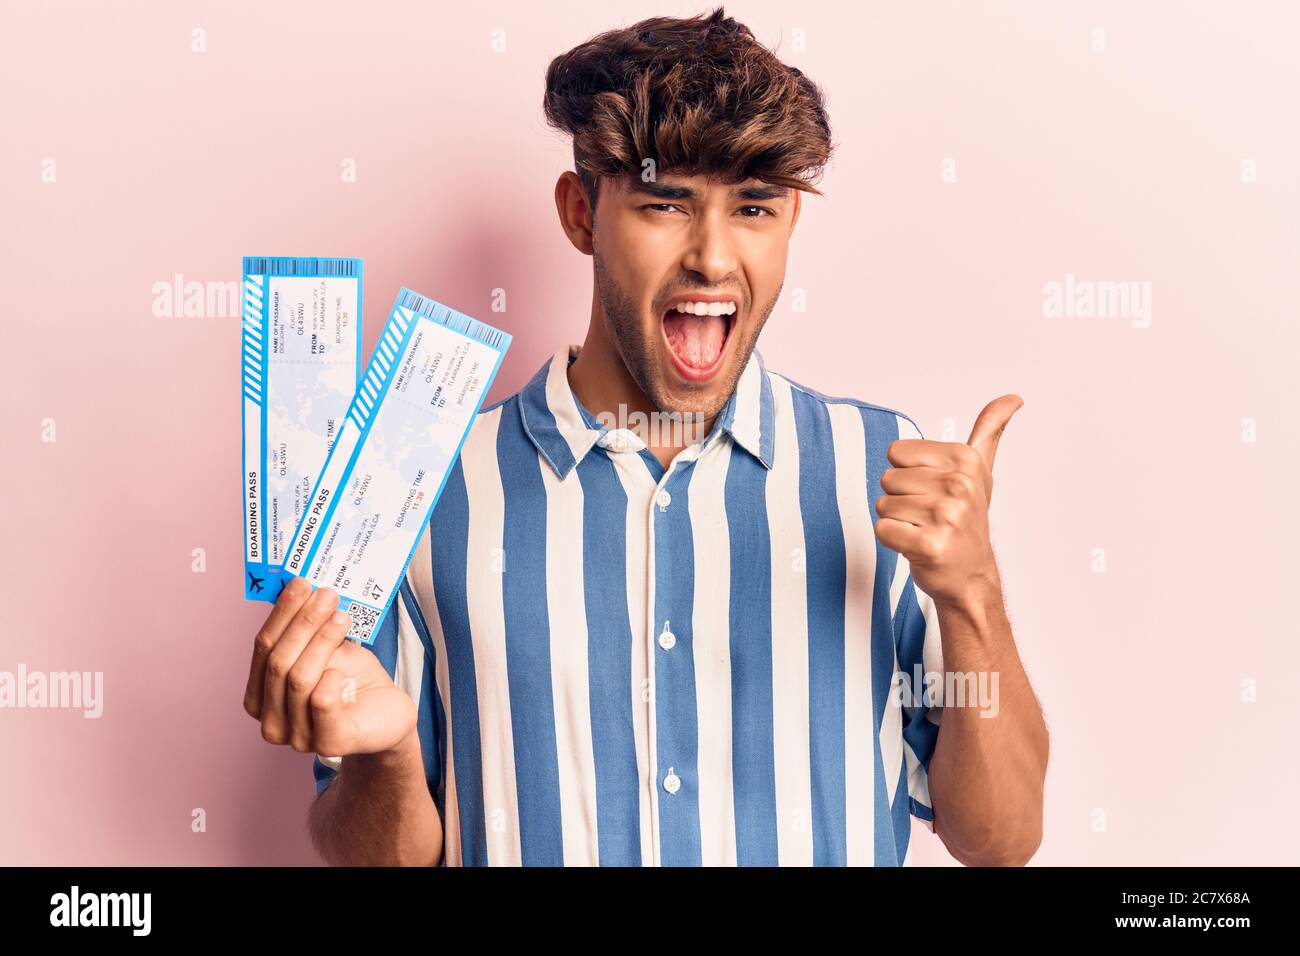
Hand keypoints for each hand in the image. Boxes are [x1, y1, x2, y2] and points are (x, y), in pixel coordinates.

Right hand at [243, 578, 416, 758]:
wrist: (389, 714)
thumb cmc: (353, 681)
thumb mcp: (326, 649)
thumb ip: (306, 629)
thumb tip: (298, 587)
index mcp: (262, 697)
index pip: (263, 649)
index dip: (281, 614)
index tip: (301, 584)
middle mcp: (272, 721)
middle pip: (278, 662)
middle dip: (302, 622)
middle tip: (326, 594)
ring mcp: (298, 738)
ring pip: (299, 678)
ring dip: (322, 640)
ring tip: (342, 617)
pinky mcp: (329, 743)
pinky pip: (321, 701)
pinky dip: (332, 677)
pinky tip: (345, 669)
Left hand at [874, 395, 1022, 606]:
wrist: (970, 575)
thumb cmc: (967, 521)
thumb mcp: (979, 471)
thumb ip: (989, 431)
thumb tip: (1013, 397)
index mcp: (965, 460)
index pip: (897, 453)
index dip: (908, 474)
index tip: (933, 491)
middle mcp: (960, 485)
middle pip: (888, 479)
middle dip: (901, 499)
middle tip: (928, 516)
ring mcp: (947, 516)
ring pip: (883, 505)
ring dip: (898, 521)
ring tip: (924, 530)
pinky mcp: (930, 545)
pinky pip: (883, 531)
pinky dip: (893, 541)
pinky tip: (917, 546)